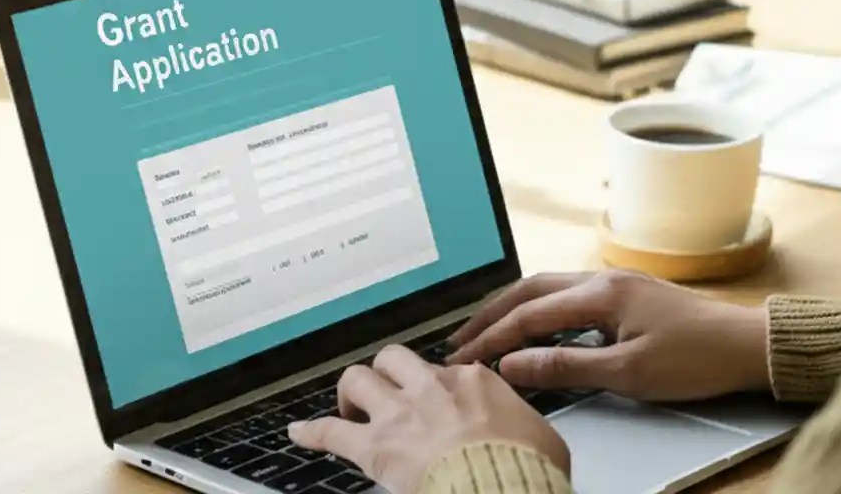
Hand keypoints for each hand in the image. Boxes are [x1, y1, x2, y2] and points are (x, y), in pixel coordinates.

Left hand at [288, 345, 568, 492]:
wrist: (503, 489)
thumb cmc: (526, 471)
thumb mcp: (541, 436)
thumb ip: (522, 423)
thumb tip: (527, 433)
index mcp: (473, 383)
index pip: (444, 371)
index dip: (435, 387)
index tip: (436, 402)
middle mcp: (431, 389)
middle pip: (394, 359)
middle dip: (387, 374)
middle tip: (387, 393)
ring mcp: (400, 415)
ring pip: (358, 379)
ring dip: (351, 393)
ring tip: (350, 409)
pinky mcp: (376, 447)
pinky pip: (330, 432)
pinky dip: (311, 432)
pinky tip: (298, 433)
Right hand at [448, 269, 768, 401]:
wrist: (746, 344)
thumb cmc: (695, 360)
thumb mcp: (628, 373)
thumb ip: (566, 367)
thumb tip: (512, 366)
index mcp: (601, 294)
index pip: (529, 315)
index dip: (491, 339)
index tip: (462, 359)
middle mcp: (602, 279)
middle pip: (529, 289)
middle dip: (490, 315)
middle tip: (459, 341)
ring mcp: (615, 283)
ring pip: (547, 288)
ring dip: (512, 308)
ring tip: (485, 332)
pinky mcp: (626, 293)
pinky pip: (567, 294)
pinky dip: (538, 309)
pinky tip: (533, 326)